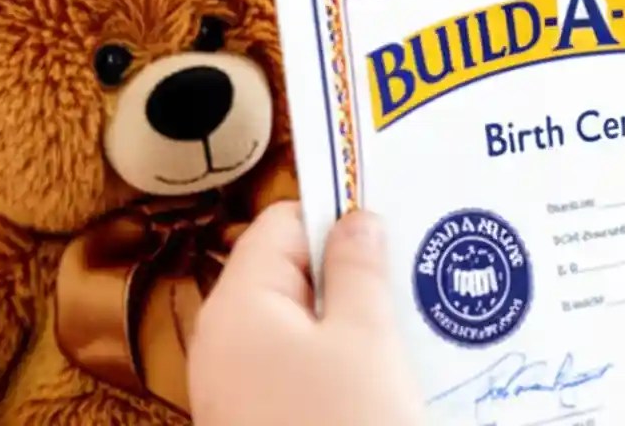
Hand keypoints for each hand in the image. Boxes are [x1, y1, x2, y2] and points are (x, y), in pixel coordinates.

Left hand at [187, 202, 424, 425]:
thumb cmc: (343, 425)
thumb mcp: (366, 339)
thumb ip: (358, 268)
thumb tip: (355, 220)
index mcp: (237, 305)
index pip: (280, 225)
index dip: (335, 220)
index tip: (389, 235)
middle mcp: (219, 342)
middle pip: (284, 274)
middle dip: (345, 273)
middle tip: (405, 282)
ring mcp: (230, 386)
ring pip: (293, 325)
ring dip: (343, 322)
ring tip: (399, 331)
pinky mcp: (249, 417)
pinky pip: (290, 367)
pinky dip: (329, 362)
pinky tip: (372, 378)